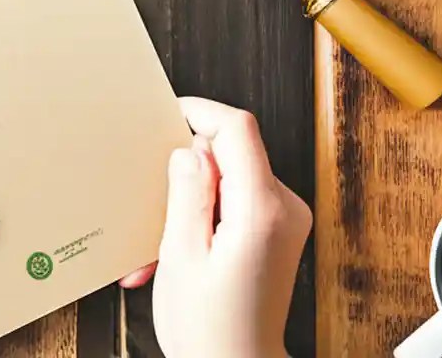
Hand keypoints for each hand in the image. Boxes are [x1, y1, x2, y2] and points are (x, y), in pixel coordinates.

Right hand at [121, 98, 311, 357]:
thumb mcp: (181, 255)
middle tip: (154, 211)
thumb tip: (190, 150)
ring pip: (231, 179)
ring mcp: (286, 221)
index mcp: (262, 210)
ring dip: (191, 204)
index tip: (171, 112)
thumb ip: (188, 193)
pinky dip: (205, 219)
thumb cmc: (210, 330)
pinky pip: (238, 201)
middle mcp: (285, 209)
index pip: (238, 130)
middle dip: (186, 174)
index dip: (201, 112)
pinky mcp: (279, 232)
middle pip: (234, 153)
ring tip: (164, 252)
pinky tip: (182, 253)